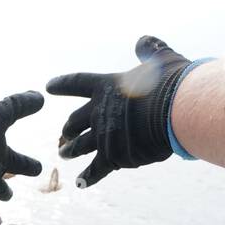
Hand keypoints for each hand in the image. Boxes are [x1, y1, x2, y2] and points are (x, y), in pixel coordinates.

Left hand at [47, 36, 192, 187]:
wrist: (176, 110)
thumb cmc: (171, 82)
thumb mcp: (162, 58)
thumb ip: (150, 50)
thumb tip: (142, 40)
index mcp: (106, 87)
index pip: (78, 83)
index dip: (63, 85)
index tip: (48, 87)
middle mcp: (99, 112)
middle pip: (75, 121)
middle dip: (68, 128)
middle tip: (64, 133)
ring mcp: (103, 136)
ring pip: (80, 146)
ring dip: (70, 150)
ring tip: (63, 154)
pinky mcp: (113, 156)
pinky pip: (96, 170)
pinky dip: (88, 177)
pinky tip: (80, 183)